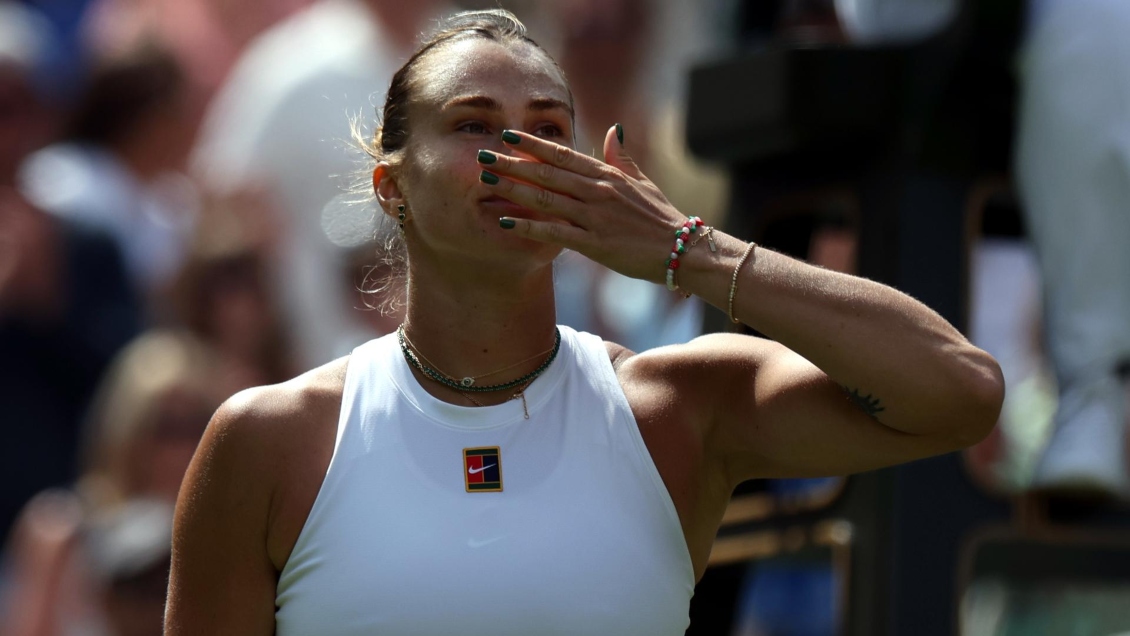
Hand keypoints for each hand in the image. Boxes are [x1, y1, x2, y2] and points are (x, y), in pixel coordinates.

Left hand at [478, 125, 684, 283]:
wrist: (682, 250)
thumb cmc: (661, 217)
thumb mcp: (642, 183)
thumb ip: (622, 157)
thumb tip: (613, 128)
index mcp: (608, 176)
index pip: (564, 155)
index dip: (534, 144)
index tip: (509, 134)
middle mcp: (598, 193)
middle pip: (548, 174)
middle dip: (514, 163)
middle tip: (483, 154)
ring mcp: (595, 218)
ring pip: (547, 199)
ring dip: (514, 189)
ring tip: (487, 181)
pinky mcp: (595, 245)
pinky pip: (555, 233)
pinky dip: (529, 226)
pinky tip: (505, 220)